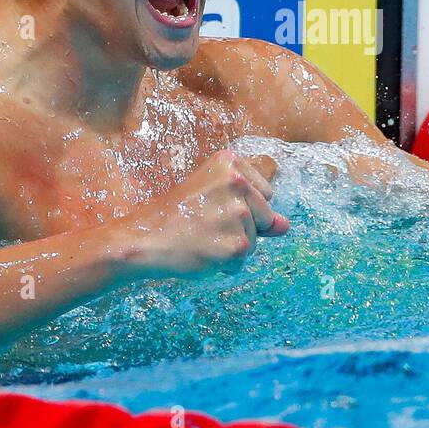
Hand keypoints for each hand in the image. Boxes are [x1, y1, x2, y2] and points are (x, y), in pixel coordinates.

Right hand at [125, 149, 289, 277]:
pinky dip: (224, 265)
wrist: (143, 239)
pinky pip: (242, 262)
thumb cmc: (176, 216)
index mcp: (230, 162)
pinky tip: (203, 253)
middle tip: (207, 224)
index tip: (214, 207)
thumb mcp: (213, 198)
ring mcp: (238, 214)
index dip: (244, 206)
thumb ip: (253, 208)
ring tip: (203, 238)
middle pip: (266, 216)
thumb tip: (285, 225)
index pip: (266, 193)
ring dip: (232, 247)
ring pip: (255, 241)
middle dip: (244, 227)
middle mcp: (237, 182)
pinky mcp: (236, 245)